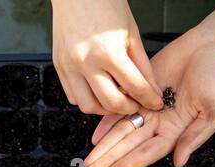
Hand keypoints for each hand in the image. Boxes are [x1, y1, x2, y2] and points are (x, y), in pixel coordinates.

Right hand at [51, 0, 162, 114]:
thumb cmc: (106, 6)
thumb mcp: (131, 34)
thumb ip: (142, 66)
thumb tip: (152, 91)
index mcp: (109, 52)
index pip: (135, 87)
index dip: (149, 99)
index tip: (155, 103)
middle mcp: (87, 62)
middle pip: (111, 103)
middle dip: (128, 109)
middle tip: (135, 103)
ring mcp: (70, 66)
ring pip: (88, 106)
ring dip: (104, 109)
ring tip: (115, 98)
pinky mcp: (59, 66)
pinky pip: (73, 96)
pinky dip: (87, 99)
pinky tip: (98, 89)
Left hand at [84, 31, 214, 166]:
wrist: (213, 46)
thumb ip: (195, 137)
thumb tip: (178, 161)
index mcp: (177, 131)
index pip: (148, 152)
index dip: (129, 164)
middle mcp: (160, 123)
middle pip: (130, 145)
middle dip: (110, 159)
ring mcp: (149, 107)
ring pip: (123, 130)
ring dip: (105, 146)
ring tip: (89, 161)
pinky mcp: (141, 89)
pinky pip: (121, 108)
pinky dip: (108, 121)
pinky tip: (95, 136)